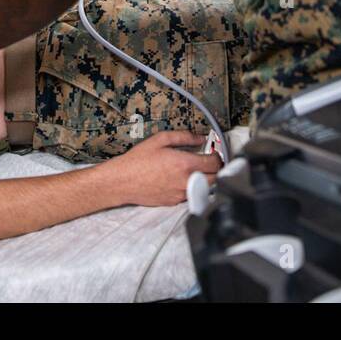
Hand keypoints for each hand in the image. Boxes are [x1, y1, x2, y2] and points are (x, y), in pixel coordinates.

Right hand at [101, 131, 221, 206]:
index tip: (214, 153)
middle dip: (216, 169)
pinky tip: (181, 179)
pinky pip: (190, 195)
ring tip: (195, 170)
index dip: (218, 156)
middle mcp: (186, 181)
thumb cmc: (138, 160)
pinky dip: (191, 187)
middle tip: (209, 162)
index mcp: (185, 164)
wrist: (122, 181)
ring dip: (204, 179)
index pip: (215, 163)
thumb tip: (200, 138)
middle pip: (215, 178)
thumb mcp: (160, 139)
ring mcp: (181, 194)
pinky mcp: (174, 202)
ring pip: (204, 188)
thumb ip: (184, 137)